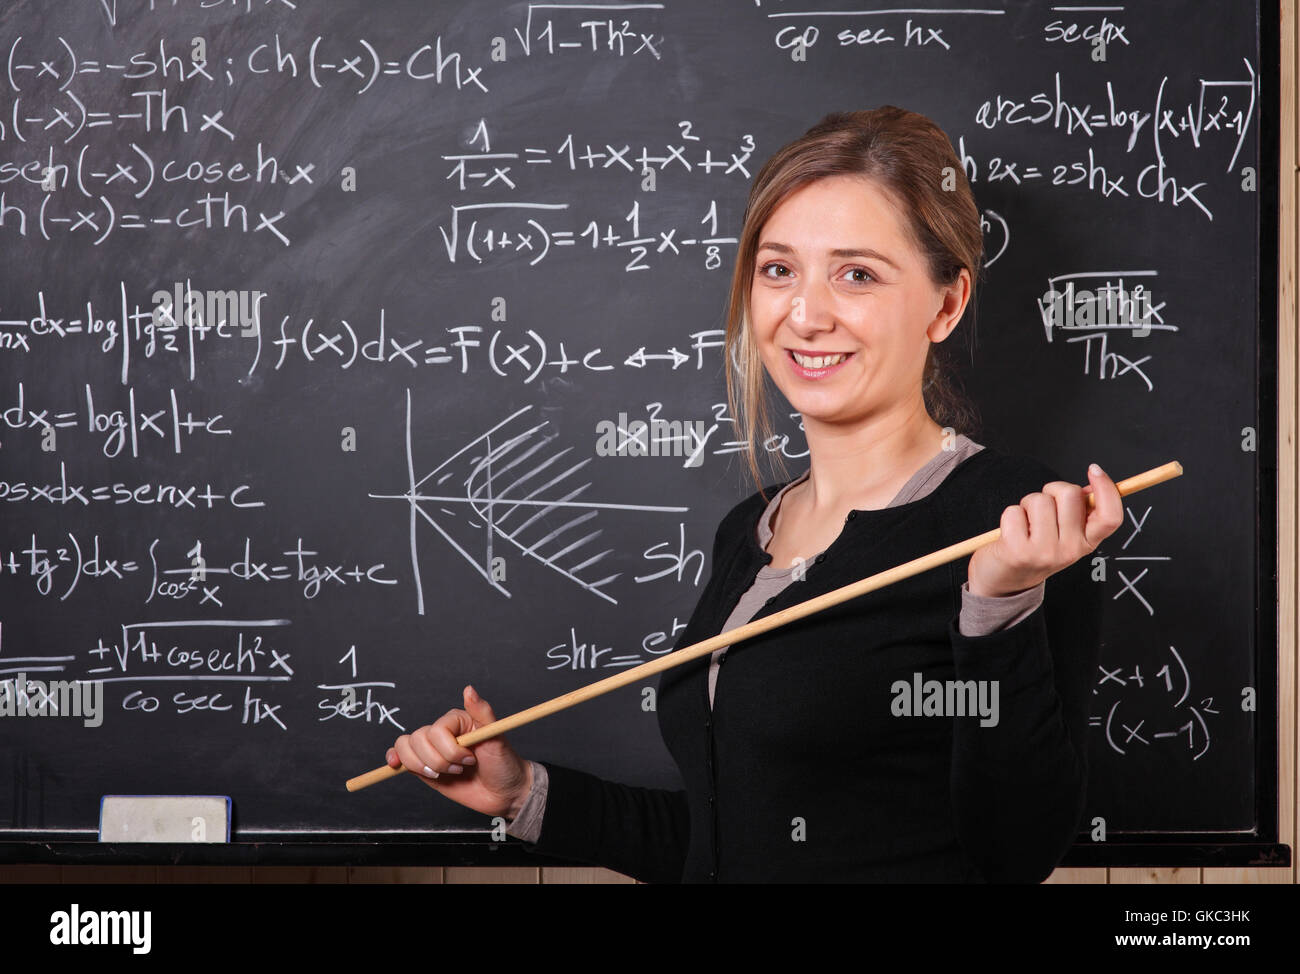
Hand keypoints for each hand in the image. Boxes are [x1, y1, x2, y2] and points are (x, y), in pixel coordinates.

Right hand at [386, 685, 533, 819]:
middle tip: (462, 768)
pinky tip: (395, 765)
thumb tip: (468, 689)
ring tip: (447, 773)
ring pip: (406, 748)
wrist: (504, 792)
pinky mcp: (425, 767)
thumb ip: (482, 712)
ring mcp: (432, 750)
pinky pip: (400, 757)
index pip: (436, 730)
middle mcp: (442, 733)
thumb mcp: (497, 737)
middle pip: (418, 740)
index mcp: (457, 720)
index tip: (471, 759)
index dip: (450, 749)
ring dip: (424, 766)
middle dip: (439, 761)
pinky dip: (395, 759)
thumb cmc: (504, 763)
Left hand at [966, 463, 1122, 597]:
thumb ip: (1079, 512)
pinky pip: (1014, 511)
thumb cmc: (1034, 547)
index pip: (1110, 516)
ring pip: (1039, 500)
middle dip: (1051, 490)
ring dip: (1027, 504)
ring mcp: (1045, 552)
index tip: (1094, 470)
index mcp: (1087, 543)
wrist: (1004, 582)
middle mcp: (1070, 550)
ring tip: (1025, 524)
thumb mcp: (1063, 534)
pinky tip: (1010, 533)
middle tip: (1041, 509)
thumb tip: (1092, 485)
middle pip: (1070, 494)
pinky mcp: (1019, 552)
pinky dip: (1009, 516)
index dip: (1107, 489)